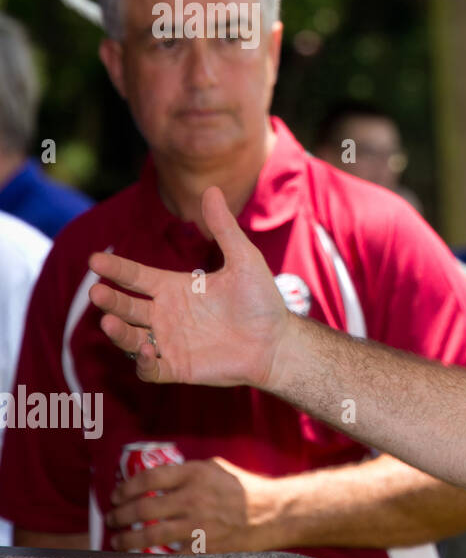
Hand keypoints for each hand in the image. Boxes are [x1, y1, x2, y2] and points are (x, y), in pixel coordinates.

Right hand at [88, 186, 289, 389]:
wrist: (278, 341)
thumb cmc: (261, 300)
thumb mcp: (243, 259)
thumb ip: (224, 228)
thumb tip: (210, 188)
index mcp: (175, 288)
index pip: (136, 277)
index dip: (116, 269)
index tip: (95, 260)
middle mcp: (166, 314)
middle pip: (127, 306)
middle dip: (110, 300)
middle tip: (97, 292)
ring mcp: (169, 342)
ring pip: (131, 338)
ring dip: (118, 332)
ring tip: (109, 322)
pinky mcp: (178, 368)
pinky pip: (150, 369)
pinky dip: (143, 363)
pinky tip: (147, 350)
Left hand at [106, 456, 278, 553]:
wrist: (272, 512)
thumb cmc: (245, 488)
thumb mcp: (217, 468)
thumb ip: (188, 472)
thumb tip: (157, 478)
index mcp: (195, 474)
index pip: (148, 478)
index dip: (126, 488)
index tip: (116, 495)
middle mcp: (194, 498)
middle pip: (143, 508)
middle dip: (120, 515)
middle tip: (112, 519)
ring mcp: (198, 524)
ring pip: (150, 535)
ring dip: (127, 539)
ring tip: (118, 540)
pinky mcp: (204, 546)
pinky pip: (169, 555)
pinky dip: (151, 557)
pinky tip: (141, 557)